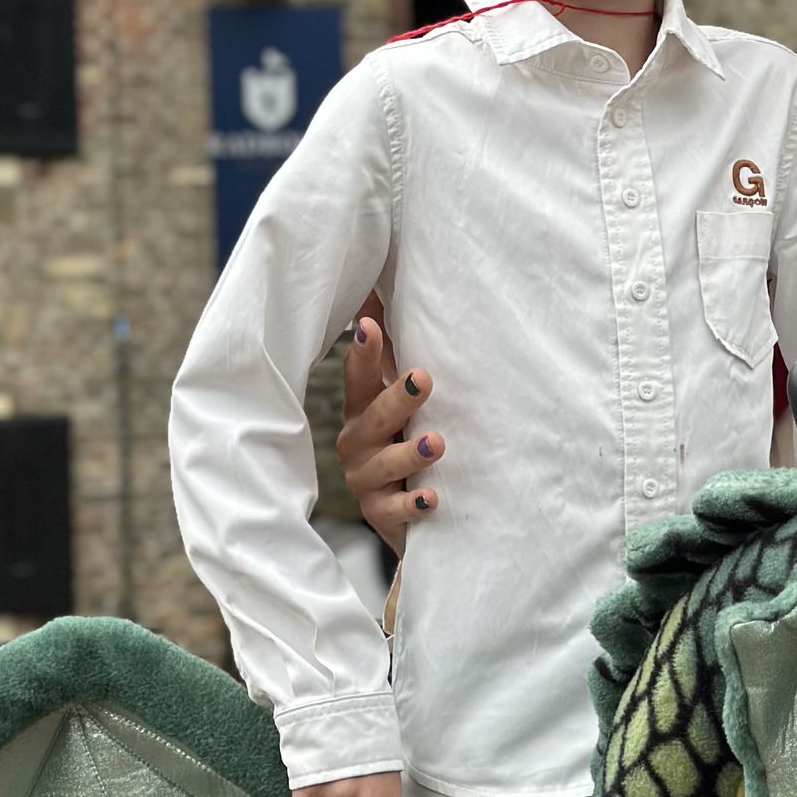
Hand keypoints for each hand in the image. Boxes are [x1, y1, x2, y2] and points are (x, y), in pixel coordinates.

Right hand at [337, 296, 440, 555]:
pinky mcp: (381, 513)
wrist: (405, 511)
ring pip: (382, 464)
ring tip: (437, 442)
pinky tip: (433, 496)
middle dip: (397, 398)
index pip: (359, 376)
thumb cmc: (403, 437)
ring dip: (409, 452)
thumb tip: (376, 283)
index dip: (362, 352)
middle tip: (424, 378)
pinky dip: (413, 502)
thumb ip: (392, 348)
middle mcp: (358, 441)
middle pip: (372, 417)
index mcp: (363, 408)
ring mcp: (366, 479)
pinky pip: (394, 509)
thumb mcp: (398, 395)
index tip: (369, 325)